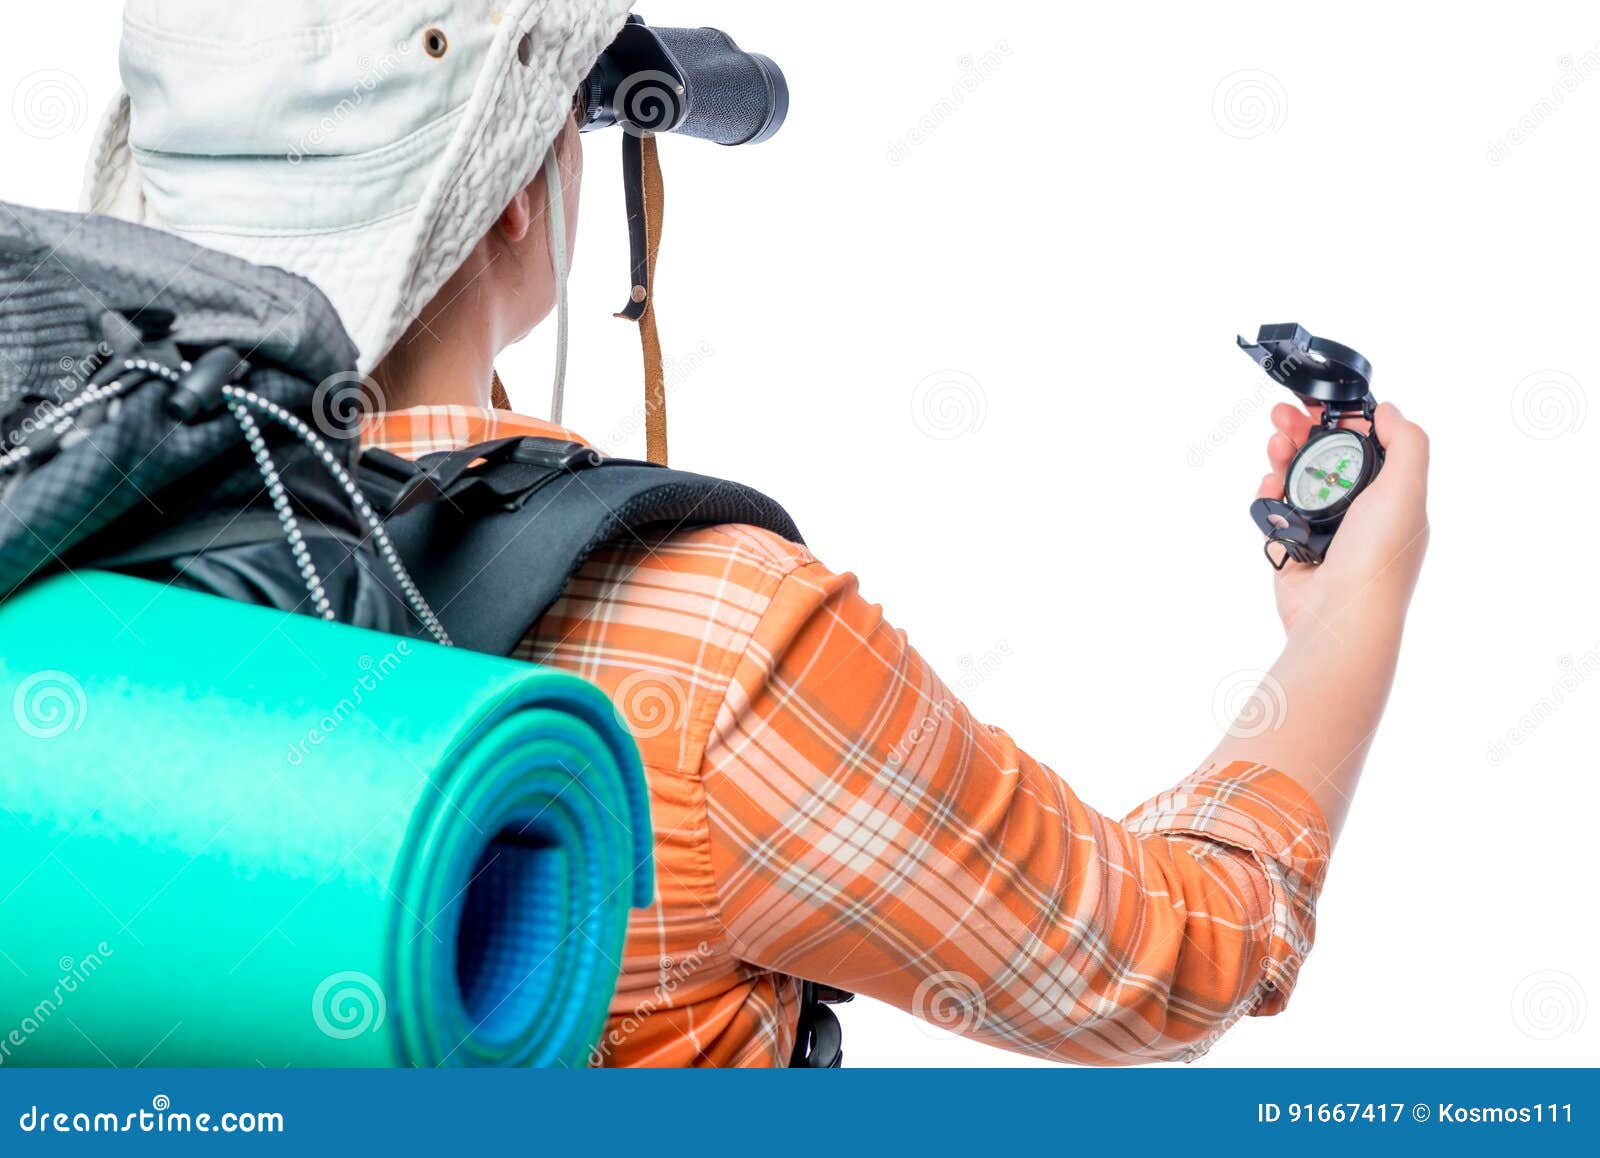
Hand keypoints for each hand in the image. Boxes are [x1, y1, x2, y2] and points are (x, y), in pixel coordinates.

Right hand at [1257, 402, 1429, 633]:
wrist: (1340, 613)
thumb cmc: (1379, 556)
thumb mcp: (1408, 488)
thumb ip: (1406, 441)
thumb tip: (1387, 410)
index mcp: (1391, 498)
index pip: (1366, 447)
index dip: (1343, 422)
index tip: (1321, 407)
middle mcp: (1358, 513)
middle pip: (1325, 459)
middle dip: (1303, 432)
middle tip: (1282, 415)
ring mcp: (1324, 530)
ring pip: (1297, 480)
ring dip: (1283, 456)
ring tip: (1274, 444)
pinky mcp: (1292, 546)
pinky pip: (1276, 510)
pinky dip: (1269, 493)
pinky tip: (1269, 485)